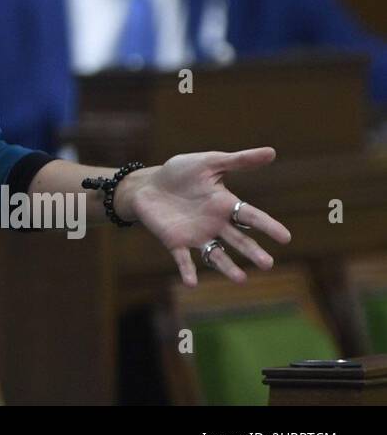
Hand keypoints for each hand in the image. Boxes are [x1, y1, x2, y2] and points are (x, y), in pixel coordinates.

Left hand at [123, 147, 291, 286]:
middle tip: (268, 264)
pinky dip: (188, 270)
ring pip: (217, 254)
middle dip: (253, 252)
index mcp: (225, 204)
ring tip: (240, 279)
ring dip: (227, 267)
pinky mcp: (176, 242)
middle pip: (239, 240)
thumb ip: (238, 160)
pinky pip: (184, 259)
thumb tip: (272, 152)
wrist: (147, 185)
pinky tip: (192, 282)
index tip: (286, 237)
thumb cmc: (179, 173)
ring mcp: (197, 235)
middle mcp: (215, 224)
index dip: (268, 226)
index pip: (251, 216)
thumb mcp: (208, 163)